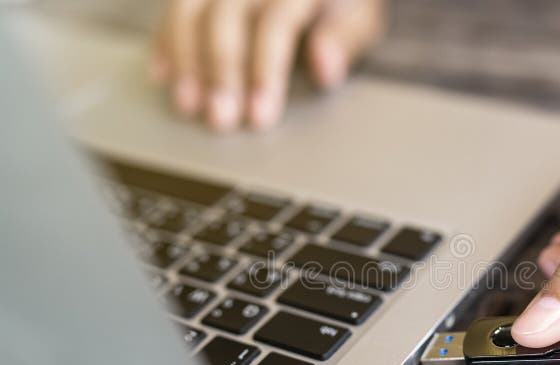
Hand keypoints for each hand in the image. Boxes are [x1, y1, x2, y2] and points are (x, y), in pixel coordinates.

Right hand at [152, 0, 384, 130]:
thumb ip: (344, 38)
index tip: (260, 116)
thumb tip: (326, 66)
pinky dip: (165, 42)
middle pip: (226, 17)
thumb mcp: (358, 17)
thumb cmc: (340, 0)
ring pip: (188, 8)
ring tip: (188, 106)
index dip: (265, 71)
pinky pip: (174, 7)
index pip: (277, 23)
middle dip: (220, 72)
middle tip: (220, 120)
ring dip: (184, 59)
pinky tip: (163, 77)